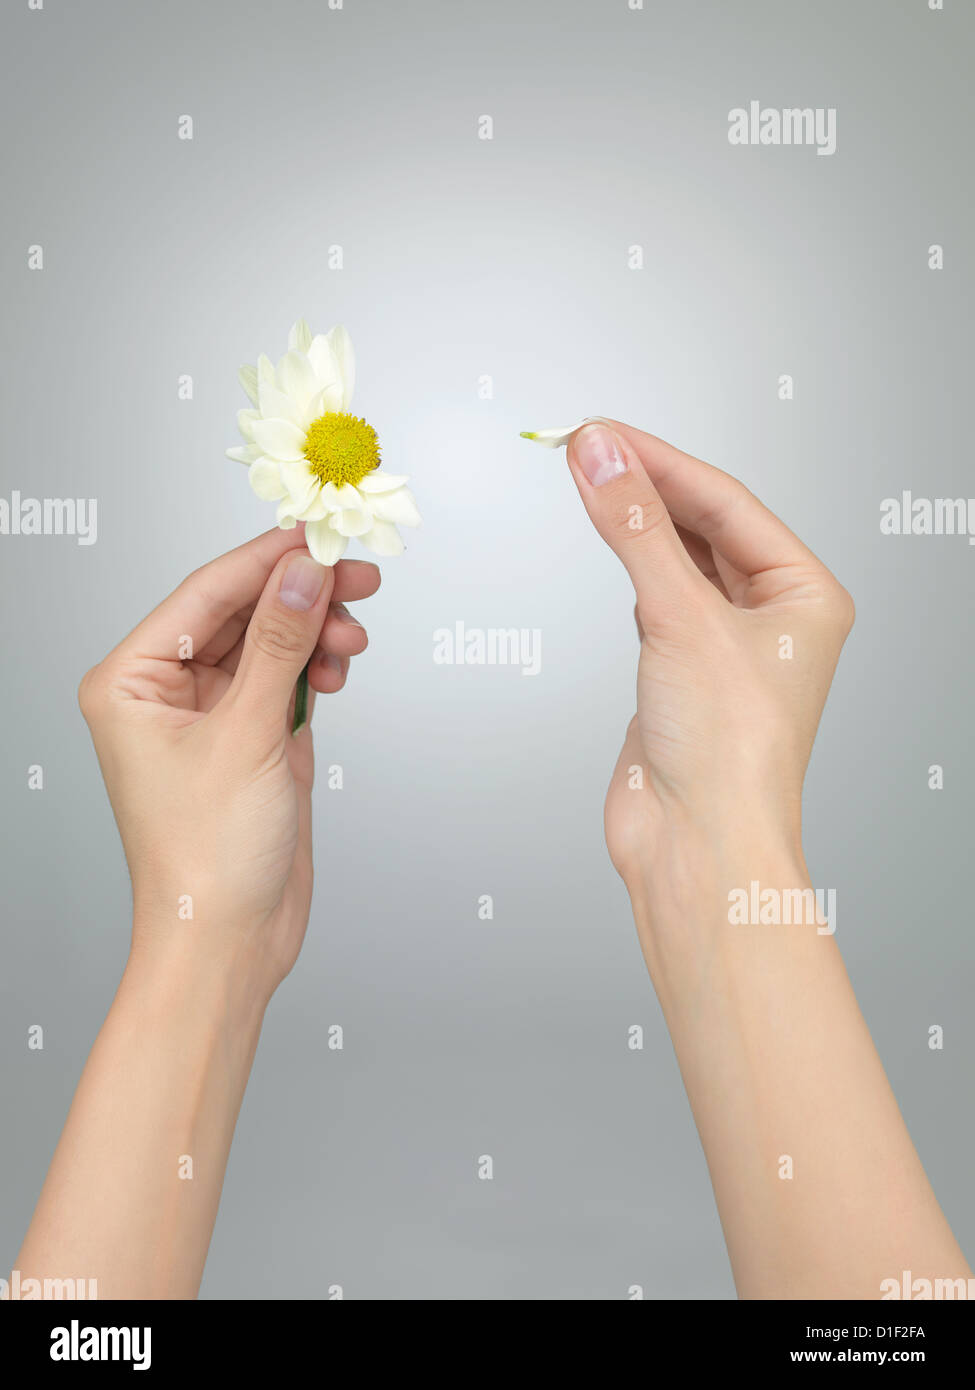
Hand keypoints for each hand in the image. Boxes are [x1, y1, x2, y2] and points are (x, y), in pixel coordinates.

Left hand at [78, 525, 379, 1000]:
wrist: (229, 941)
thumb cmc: (208, 858)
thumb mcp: (247, 735)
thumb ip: (279, 644)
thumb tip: (304, 571)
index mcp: (132, 681)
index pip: (206, 593)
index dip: (267, 558)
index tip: (321, 531)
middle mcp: (165, 692)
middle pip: (241, 612)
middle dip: (300, 595)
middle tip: (358, 576)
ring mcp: (211, 715)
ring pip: (269, 642)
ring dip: (315, 632)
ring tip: (354, 638)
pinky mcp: (251, 740)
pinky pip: (287, 678)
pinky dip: (317, 667)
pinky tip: (340, 668)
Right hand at [565, 420, 853, 892]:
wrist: (696, 845)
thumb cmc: (726, 752)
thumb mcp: (679, 617)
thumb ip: (634, 527)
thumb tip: (599, 454)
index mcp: (805, 596)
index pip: (726, 503)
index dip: (660, 461)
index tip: (600, 433)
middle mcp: (773, 618)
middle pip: (704, 525)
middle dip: (646, 485)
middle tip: (585, 449)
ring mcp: (726, 646)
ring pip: (678, 560)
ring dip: (635, 523)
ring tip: (588, 479)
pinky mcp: (682, 674)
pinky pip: (657, 599)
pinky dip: (629, 568)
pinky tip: (611, 544)